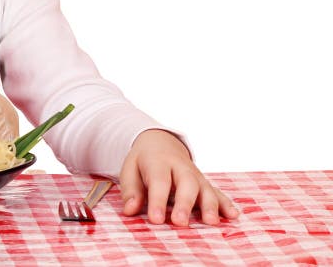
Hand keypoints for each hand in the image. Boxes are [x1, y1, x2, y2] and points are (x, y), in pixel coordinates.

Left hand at [119, 129, 238, 226]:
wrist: (160, 141)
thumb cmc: (143, 162)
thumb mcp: (130, 169)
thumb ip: (131, 190)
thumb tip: (129, 210)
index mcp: (158, 162)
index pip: (159, 181)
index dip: (157, 201)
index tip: (156, 220)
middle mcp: (180, 167)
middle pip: (186, 183)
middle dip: (185, 203)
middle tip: (180, 222)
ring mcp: (195, 174)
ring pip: (205, 188)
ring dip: (210, 205)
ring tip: (211, 222)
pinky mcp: (205, 182)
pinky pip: (217, 191)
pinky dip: (225, 203)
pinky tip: (233, 215)